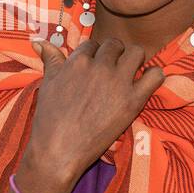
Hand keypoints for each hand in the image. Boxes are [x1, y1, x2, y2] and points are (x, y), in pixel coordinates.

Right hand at [24, 37, 164, 187]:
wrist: (59, 151)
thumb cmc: (50, 119)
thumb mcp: (47, 84)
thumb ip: (50, 59)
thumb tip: (38, 41)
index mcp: (78, 61)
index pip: (93, 44)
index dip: (95, 55)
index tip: (94, 68)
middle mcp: (100, 66)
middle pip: (115, 45)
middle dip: (114, 55)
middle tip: (112, 71)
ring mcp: (118, 82)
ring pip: (137, 53)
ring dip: (135, 60)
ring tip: (129, 74)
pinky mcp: (133, 101)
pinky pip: (155, 76)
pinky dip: (154, 76)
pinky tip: (145, 83)